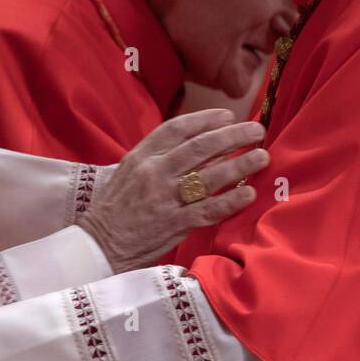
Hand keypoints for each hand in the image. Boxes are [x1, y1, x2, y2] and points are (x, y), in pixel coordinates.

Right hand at [79, 109, 268, 273]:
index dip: (206, 119)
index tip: (228, 115)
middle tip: (256, 130)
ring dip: (240, 165)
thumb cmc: (117, 207)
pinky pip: (209, 209)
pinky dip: (231, 200)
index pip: (178, 129)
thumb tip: (204, 146)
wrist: (98, 245)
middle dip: (233, 136)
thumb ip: (161, 156)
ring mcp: (165, 198)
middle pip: (201, 147)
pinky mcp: (174, 224)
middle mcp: (154, 172)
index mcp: (142, 156)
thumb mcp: (131, 171)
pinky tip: (248, 193)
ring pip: (210, 176)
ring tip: (262, 157)